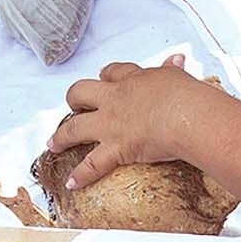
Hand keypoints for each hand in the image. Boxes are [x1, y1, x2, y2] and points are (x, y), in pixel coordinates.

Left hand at [51, 59, 211, 186]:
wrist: (186, 115)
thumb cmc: (186, 97)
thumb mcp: (178, 76)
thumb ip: (172, 69)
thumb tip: (176, 59)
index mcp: (132, 80)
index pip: (112, 72)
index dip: (106, 76)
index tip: (104, 77)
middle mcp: (115, 99)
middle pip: (80, 92)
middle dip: (73, 99)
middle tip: (73, 105)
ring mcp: (111, 124)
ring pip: (75, 127)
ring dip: (61, 136)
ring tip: (54, 143)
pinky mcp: (115, 148)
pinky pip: (93, 164)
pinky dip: (81, 175)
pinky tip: (72, 182)